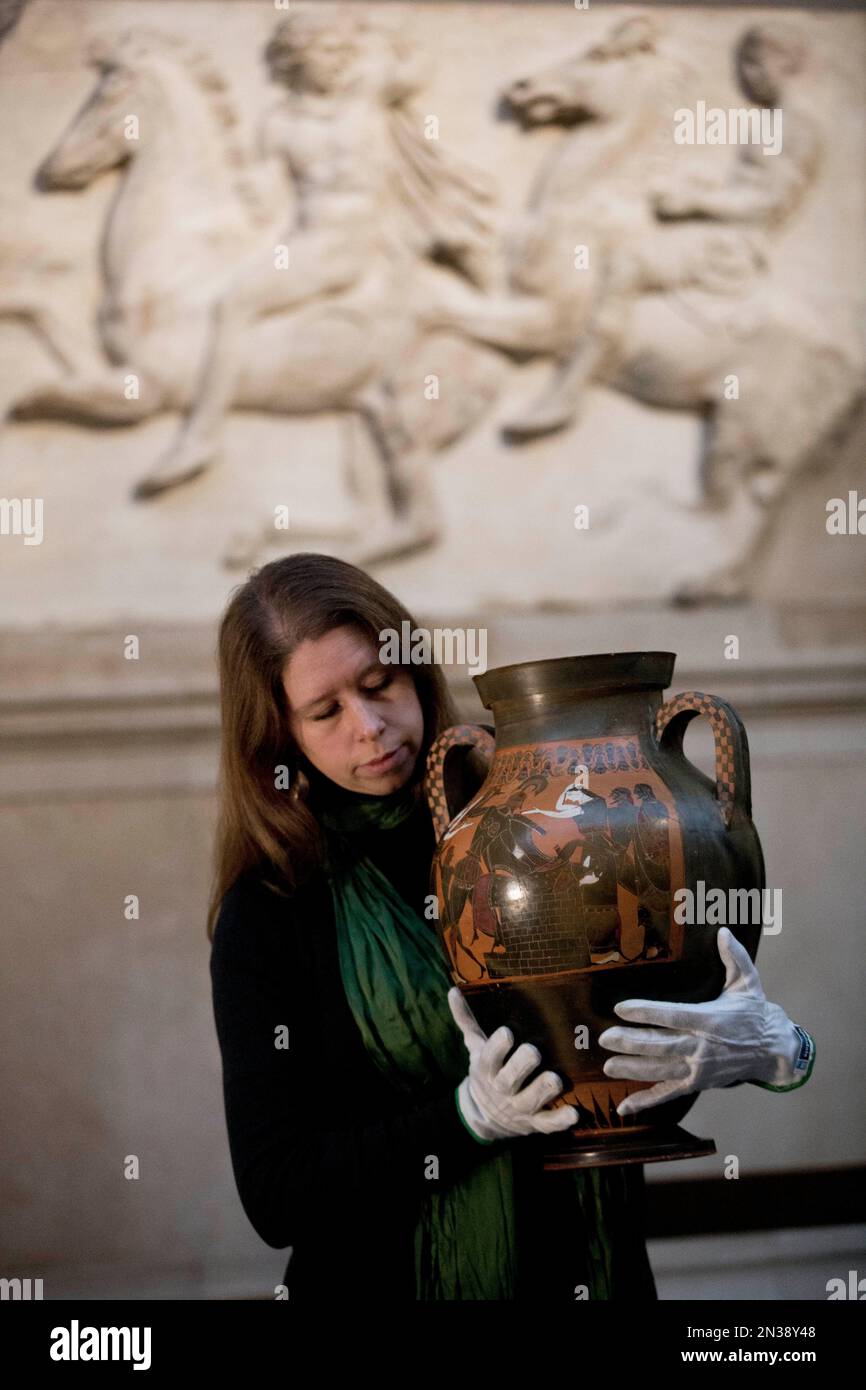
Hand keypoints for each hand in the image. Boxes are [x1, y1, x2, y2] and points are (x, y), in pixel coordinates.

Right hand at [448, 987, 577, 1141]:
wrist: (484, 1116)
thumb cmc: (486, 1072)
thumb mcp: (475, 1048)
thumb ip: (466, 1021)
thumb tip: (453, 991)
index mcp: (487, 1070)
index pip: (489, 1058)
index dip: (497, 1047)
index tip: (507, 1032)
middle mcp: (502, 1090)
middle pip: (509, 1080)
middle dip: (521, 1066)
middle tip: (534, 1052)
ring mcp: (519, 1108)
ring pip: (530, 1101)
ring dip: (543, 1091)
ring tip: (556, 1079)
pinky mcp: (534, 1122)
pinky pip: (548, 1123)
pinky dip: (560, 1120)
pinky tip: (574, 1112)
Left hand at [598, 927, 800, 1116]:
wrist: (773, 1050)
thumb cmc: (754, 1012)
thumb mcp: (747, 982)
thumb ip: (735, 957)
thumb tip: (724, 931)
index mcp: (709, 1020)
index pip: (672, 1016)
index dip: (646, 1012)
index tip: (621, 1008)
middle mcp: (701, 1047)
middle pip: (660, 1046)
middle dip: (630, 1042)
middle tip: (604, 1038)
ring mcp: (698, 1069)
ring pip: (660, 1071)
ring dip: (632, 1069)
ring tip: (608, 1065)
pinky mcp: (697, 1084)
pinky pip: (668, 1094)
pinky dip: (646, 1102)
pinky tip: (624, 1106)